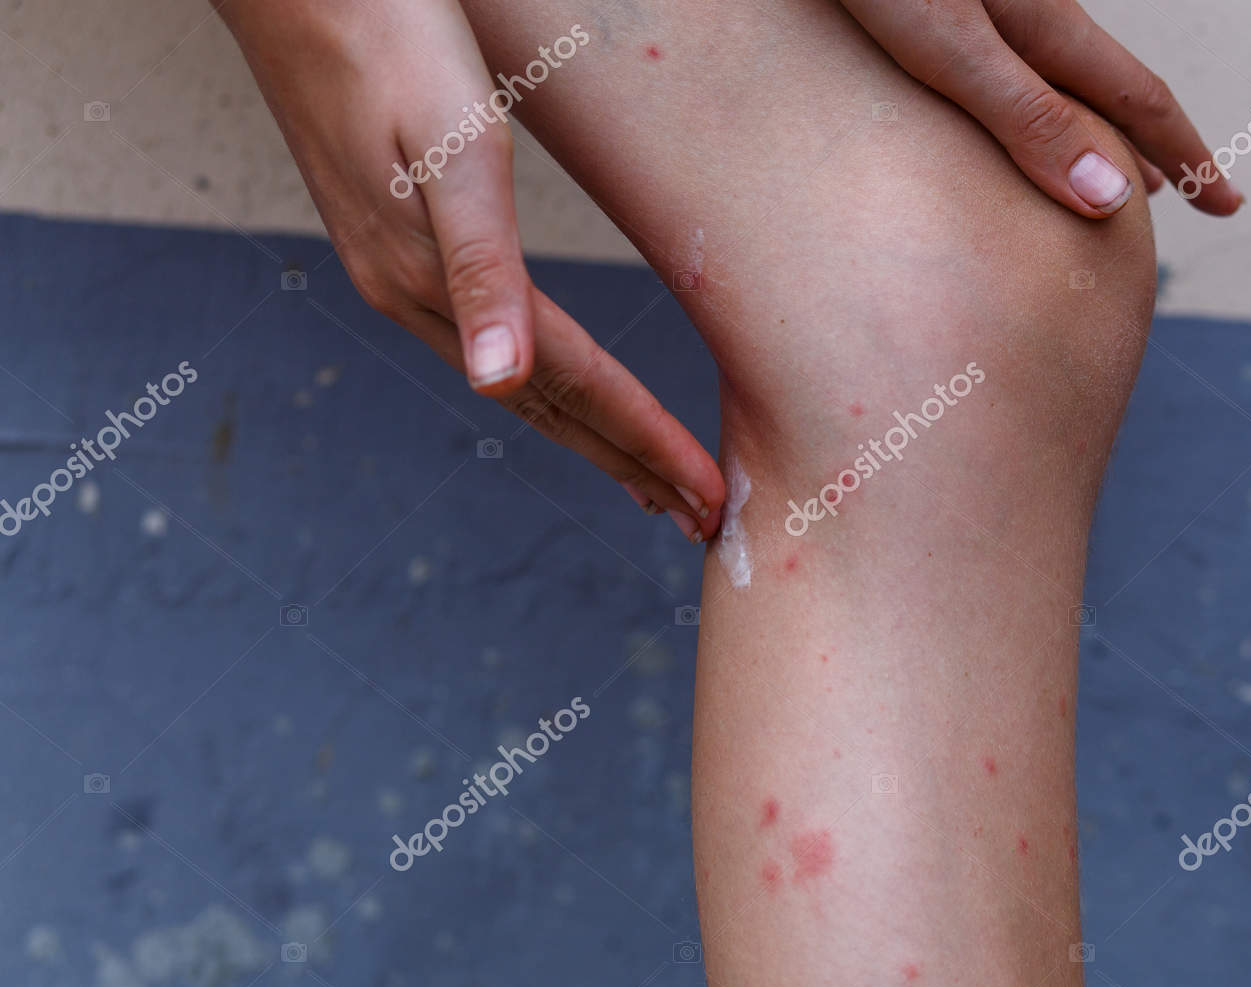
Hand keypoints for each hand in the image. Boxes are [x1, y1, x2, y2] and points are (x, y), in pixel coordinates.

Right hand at [215, 0, 722, 538]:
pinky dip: (544, 384)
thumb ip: (479, 268)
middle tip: (697, 519)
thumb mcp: (451, 149)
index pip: (573, 385)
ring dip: (589, 434)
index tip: (708, 499)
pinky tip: (557, 386)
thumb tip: (500, 382)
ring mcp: (398, 276)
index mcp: (438, 281)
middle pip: (548, 406)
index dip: (645, 443)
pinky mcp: (393, 246)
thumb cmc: (387, 37)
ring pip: (519, 382)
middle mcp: (416, 296)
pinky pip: (488, 343)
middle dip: (627, 463)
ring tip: (644, 477)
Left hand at [838, 0, 1243, 218]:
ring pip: (1066, 76)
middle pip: (1110, 88)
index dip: (1188, 157)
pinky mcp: (951, 4)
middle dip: (1154, 146)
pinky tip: (1024, 111)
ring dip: (1100, 127)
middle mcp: (1030, 10)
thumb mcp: (949, 45)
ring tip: (1120, 169)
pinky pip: (1022, 66)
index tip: (1228, 204)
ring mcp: (992, 5)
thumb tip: (1110, 198)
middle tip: (1189, 194)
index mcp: (1044, 26)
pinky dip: (1048, 104)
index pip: (1138, 103)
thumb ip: (1025, 117)